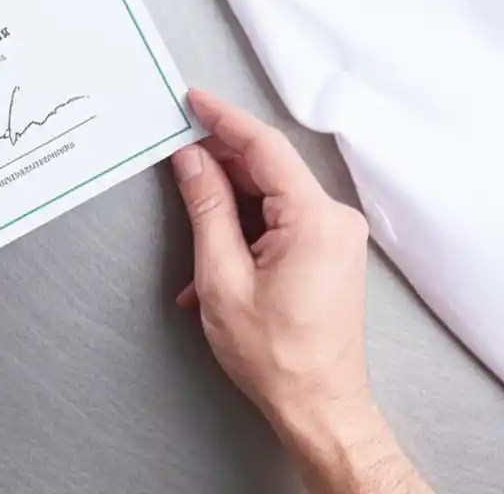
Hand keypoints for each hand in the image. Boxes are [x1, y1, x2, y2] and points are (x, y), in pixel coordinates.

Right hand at [171, 90, 429, 492]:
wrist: (318, 405)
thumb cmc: (275, 355)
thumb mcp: (221, 277)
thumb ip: (206, 209)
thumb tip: (190, 160)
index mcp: (314, 219)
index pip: (264, 147)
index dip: (223, 119)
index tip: (192, 100)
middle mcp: (333, 220)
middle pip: (267, 168)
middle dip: (217, 159)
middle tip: (172, 150)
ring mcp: (333, 236)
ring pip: (269, 195)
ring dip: (224, 201)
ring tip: (186, 212)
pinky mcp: (326, 252)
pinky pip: (278, 220)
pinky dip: (241, 226)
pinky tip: (210, 252)